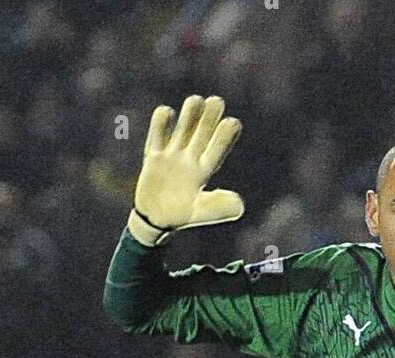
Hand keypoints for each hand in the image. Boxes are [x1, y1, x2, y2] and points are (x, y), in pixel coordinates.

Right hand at [128, 94, 243, 246]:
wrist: (155, 219)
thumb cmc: (181, 216)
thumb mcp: (201, 213)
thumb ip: (219, 207)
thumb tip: (240, 204)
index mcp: (204, 172)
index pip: (217, 151)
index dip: (224, 137)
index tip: (233, 122)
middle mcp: (190, 160)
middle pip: (201, 135)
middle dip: (209, 119)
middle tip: (217, 101)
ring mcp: (172, 156)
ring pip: (182, 131)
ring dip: (189, 115)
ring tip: (196, 100)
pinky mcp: (154, 156)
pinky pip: (157, 136)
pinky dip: (160, 124)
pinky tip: (166, 112)